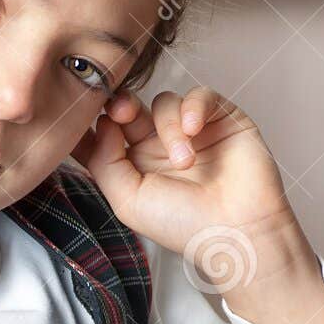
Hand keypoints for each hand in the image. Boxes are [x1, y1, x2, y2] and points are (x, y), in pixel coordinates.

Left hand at [69, 86, 310, 288]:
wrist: (237, 229)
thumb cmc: (183, 224)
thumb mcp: (126, 201)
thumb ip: (104, 161)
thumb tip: (102, 123)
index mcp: (135, 164)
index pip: (108, 131)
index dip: (95, 120)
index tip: (86, 117)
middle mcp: (159, 145)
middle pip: (132, 107)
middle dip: (122, 104)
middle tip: (122, 112)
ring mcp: (190, 131)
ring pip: (165, 102)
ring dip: (170, 128)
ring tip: (185, 161)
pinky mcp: (221, 119)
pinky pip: (200, 95)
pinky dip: (194, 107)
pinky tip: (195, 130)